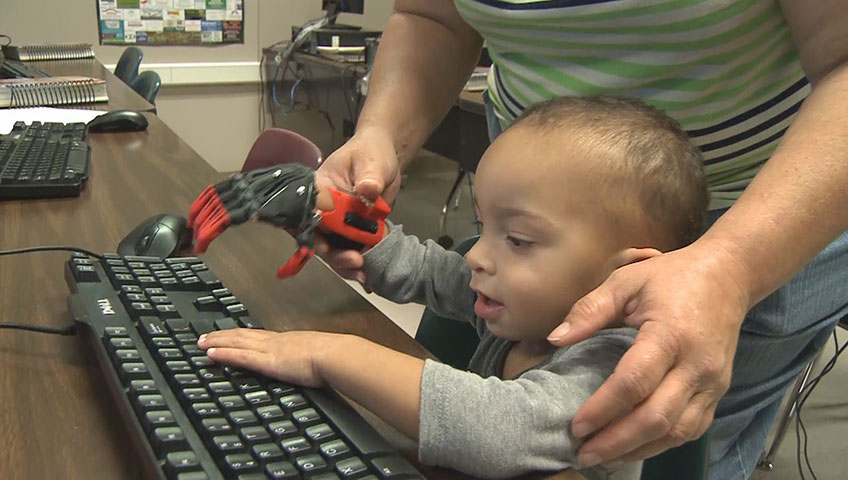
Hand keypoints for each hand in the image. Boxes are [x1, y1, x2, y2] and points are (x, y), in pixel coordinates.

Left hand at [197, 328, 345, 387]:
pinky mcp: (267, 361)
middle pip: (241, 335)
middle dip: (221, 335)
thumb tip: (310, 365)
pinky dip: (224, 353)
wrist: (334, 355)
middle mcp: (274, 341)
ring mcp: (269, 350)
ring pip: (236, 342)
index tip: (228, 334)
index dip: (240, 334)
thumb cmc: (331, 357)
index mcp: (286, 341)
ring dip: (217, 342)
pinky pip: (240, 356)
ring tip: (200, 343)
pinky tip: (210, 353)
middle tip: (204, 336)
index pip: (257, 335)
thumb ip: (307, 359)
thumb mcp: (316, 355)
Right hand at [314, 129, 399, 281]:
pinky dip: (357, 264)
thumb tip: (367, 189)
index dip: (317, 233)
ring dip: (345, 264)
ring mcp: (339, 223)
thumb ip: (369, 176)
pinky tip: (367, 276)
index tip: (329, 246)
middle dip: (335, 254)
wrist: (385, 162)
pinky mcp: (354, 232)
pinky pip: (351, 250)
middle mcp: (324, 209)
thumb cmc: (372, 154)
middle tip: (355, 262)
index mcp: (319, 189)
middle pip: (320, 237)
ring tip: (362, 274)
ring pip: (334, 249)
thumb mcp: (372, 161)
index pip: (310, 214)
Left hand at [547, 242, 749, 466]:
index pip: (634, 382)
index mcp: (670, 334)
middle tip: (583, 453)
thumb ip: (589, 311)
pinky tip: (634, 448)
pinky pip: (692, 428)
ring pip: (677, 431)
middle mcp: (696, 364)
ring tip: (603, 458)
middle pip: (656, 416)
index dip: (603, 408)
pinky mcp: (719, 391)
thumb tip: (554, 339)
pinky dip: (661, 444)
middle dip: (617, 441)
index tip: (576, 426)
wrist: (726, 277)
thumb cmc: (670, 278)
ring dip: (638, 449)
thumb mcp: (625, 281)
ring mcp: (712, 382)